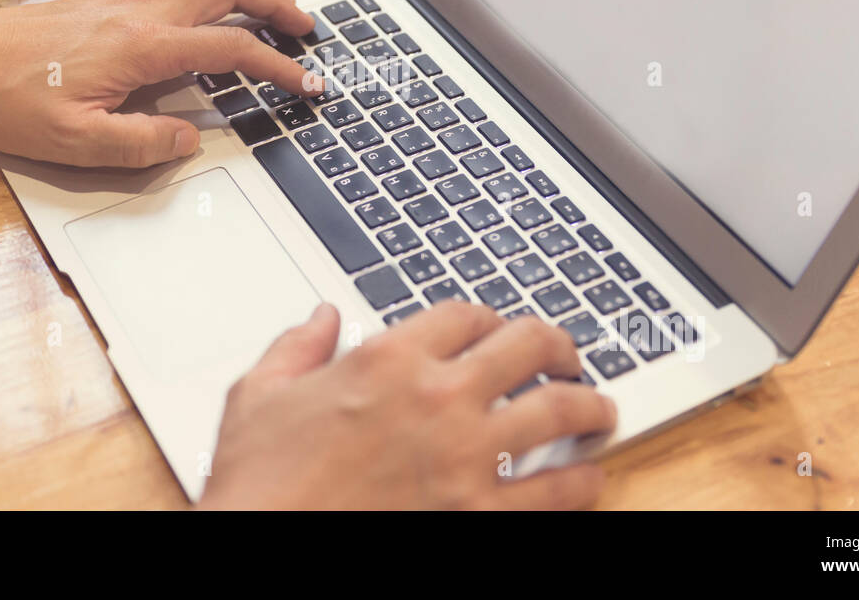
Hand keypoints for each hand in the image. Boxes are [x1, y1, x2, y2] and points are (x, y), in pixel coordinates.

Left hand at [0, 0, 323, 166]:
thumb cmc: (10, 97)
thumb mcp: (75, 141)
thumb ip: (140, 144)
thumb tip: (189, 141)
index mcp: (143, 46)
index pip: (231, 49)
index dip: (278, 66)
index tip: (307, 82)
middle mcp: (141, 14)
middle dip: (277, 3)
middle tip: (308, 26)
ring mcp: (126, 4)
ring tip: (275, 18)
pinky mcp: (111, 6)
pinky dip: (215, 1)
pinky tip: (213, 23)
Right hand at [198, 301, 616, 509]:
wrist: (264, 545)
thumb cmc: (260, 484)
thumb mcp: (258, 395)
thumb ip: (297, 347)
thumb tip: (321, 317)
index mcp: (387, 359)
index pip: (467, 314)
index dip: (490, 317)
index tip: (496, 329)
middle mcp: (437, 397)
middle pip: (528, 345)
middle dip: (558, 346)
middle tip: (567, 357)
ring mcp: (465, 457)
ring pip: (558, 412)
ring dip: (589, 405)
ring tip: (600, 408)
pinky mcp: (478, 515)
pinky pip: (555, 493)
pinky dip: (583, 480)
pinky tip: (588, 476)